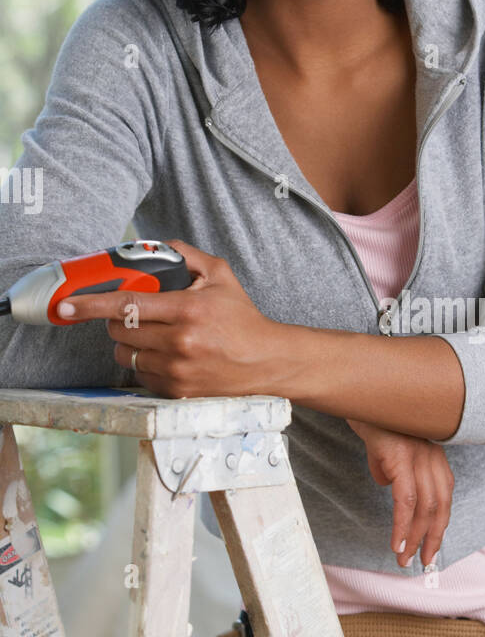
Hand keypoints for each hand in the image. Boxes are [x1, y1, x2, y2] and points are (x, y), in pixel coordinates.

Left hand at [55, 240, 285, 399]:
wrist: (267, 362)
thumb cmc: (243, 318)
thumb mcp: (221, 276)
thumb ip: (186, 254)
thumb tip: (153, 246)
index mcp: (188, 309)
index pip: (126, 305)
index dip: (90, 305)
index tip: (66, 305)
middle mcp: (180, 342)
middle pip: (120, 330)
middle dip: (118, 320)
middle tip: (135, 315)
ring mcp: (177, 370)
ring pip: (125, 354)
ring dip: (129, 343)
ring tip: (153, 336)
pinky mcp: (177, 391)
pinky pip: (139, 374)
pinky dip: (144, 363)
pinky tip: (166, 356)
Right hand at [347, 418, 454, 569]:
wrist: (362, 391)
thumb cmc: (374, 418)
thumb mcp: (387, 448)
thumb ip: (391, 468)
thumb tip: (387, 485)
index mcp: (434, 455)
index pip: (444, 498)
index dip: (439, 526)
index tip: (431, 548)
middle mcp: (432, 456)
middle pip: (440, 506)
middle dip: (432, 538)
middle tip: (423, 562)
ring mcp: (419, 456)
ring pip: (425, 508)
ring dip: (415, 538)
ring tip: (404, 558)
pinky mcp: (401, 458)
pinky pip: (406, 500)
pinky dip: (403, 525)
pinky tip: (397, 542)